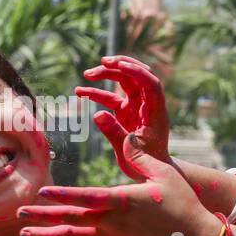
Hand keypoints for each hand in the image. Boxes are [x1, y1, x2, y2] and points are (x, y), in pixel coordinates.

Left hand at [16, 120, 218, 235]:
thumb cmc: (183, 202)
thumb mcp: (162, 173)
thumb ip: (138, 155)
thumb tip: (120, 132)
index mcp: (125, 201)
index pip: (88, 198)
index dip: (64, 196)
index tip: (43, 193)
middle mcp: (115, 222)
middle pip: (73, 219)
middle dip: (44, 216)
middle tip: (19, 213)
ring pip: (75, 235)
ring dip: (48, 233)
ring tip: (24, 233)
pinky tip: (54, 235)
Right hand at [75, 55, 170, 179]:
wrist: (151, 173)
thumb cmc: (148, 164)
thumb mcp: (131, 153)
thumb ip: (115, 133)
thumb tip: (97, 114)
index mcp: (156, 112)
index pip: (151, 84)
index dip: (137, 71)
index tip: (119, 65)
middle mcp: (147, 105)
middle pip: (137, 76)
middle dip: (121, 66)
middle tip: (103, 62)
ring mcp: (136, 107)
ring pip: (124, 82)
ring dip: (107, 75)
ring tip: (87, 74)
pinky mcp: (126, 112)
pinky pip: (111, 97)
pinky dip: (97, 93)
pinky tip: (80, 92)